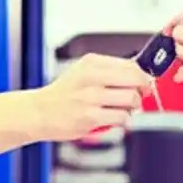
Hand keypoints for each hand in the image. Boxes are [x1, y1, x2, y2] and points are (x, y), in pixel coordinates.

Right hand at [30, 53, 151, 140]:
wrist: (39, 112)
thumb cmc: (63, 94)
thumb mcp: (82, 71)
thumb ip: (108, 71)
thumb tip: (138, 74)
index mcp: (91, 63)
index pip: (130, 65)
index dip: (143, 76)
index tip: (143, 83)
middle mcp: (91, 77)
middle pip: (135, 80)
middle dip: (142, 90)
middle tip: (138, 96)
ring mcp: (90, 97)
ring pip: (131, 99)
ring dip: (132, 107)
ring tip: (122, 109)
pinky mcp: (90, 117)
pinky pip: (121, 117)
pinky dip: (122, 119)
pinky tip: (112, 118)